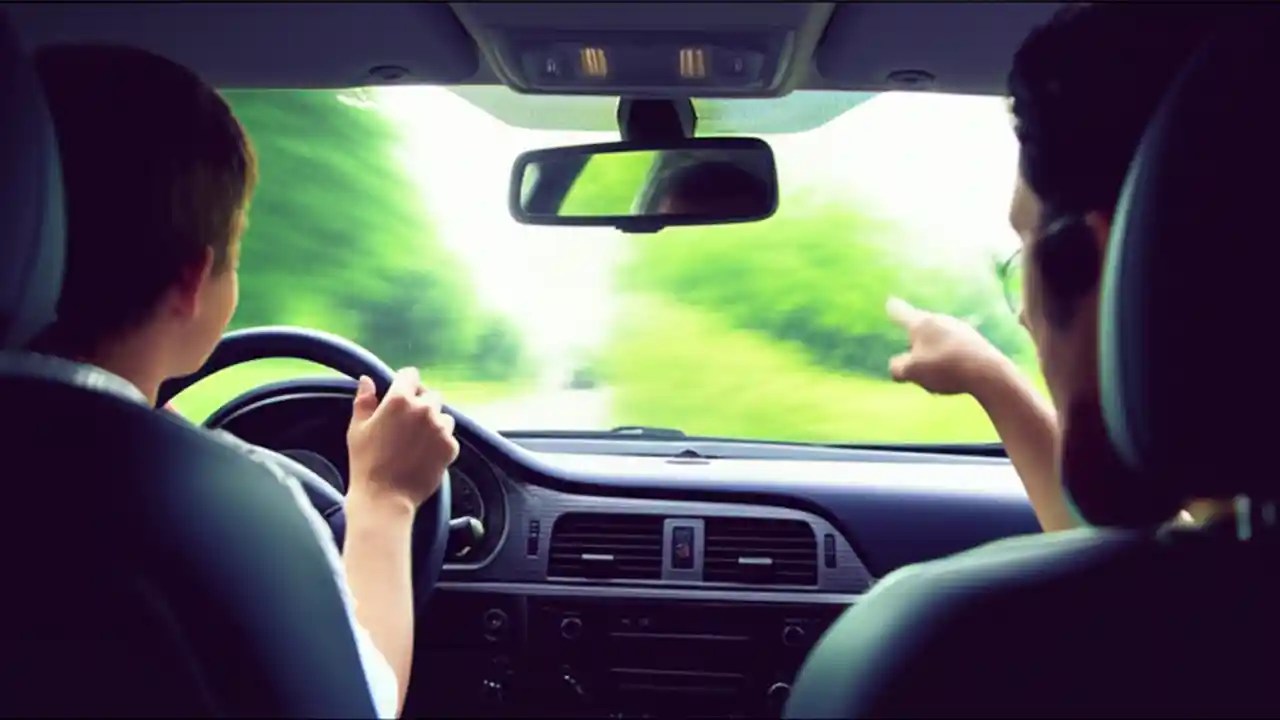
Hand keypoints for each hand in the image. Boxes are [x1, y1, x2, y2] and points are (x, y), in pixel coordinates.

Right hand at [346, 367, 459, 507]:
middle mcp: (424, 409)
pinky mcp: (451, 447)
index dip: (405, 383)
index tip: (401, 394)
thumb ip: (364, 400)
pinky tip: (425, 454)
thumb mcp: (358, 429)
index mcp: (399, 399)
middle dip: (421, 403)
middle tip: (408, 423)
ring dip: (434, 422)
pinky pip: (449, 436)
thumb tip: (367, 379)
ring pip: (443, 415)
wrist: (385, 498)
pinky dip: (440, 442)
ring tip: (418, 440)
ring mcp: (440, 428)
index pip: (410, 375)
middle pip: (430, 395)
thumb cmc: (366, 463)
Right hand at [885, 297, 1008, 395]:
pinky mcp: (975, 341)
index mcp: (921, 323)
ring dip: (933, 348)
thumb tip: (896, 365)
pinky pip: (954, 346)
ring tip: (932, 370)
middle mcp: (940, 320)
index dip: (893, 309)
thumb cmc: (944, 368)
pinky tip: (953, 372)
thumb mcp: (912, 372)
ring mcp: (959, 328)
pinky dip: (948, 356)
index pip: (901, 313)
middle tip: (910, 350)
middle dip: (915, 337)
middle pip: (921, 326)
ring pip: (938, 336)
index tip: (890, 302)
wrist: (988, 372)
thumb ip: (898, 367)